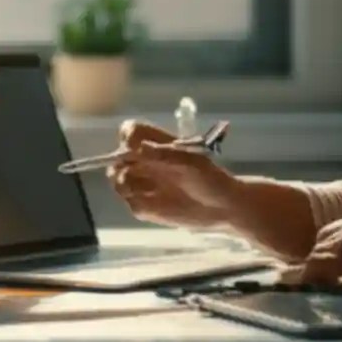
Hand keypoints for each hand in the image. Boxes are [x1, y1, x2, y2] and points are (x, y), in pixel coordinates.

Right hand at [107, 120, 240, 227]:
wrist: (224, 208)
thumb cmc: (211, 179)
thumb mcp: (192, 162)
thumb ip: (165, 154)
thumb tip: (139, 148)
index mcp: (156, 146)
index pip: (131, 132)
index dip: (127, 137)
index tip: (132, 148)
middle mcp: (146, 163)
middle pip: (117, 158)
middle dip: (120, 164)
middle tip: (137, 172)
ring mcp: (144, 185)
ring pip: (117, 181)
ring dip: (125, 184)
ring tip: (148, 189)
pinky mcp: (145, 206)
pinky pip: (130, 203)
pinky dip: (137, 202)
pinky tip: (156, 204)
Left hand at [282, 209, 341, 297]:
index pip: (335, 231)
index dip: (330, 248)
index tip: (329, 261)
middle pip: (322, 241)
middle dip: (320, 257)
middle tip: (316, 276)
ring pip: (316, 255)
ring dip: (314, 270)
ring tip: (307, 284)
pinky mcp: (339, 258)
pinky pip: (313, 268)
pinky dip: (308, 278)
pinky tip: (305, 287)